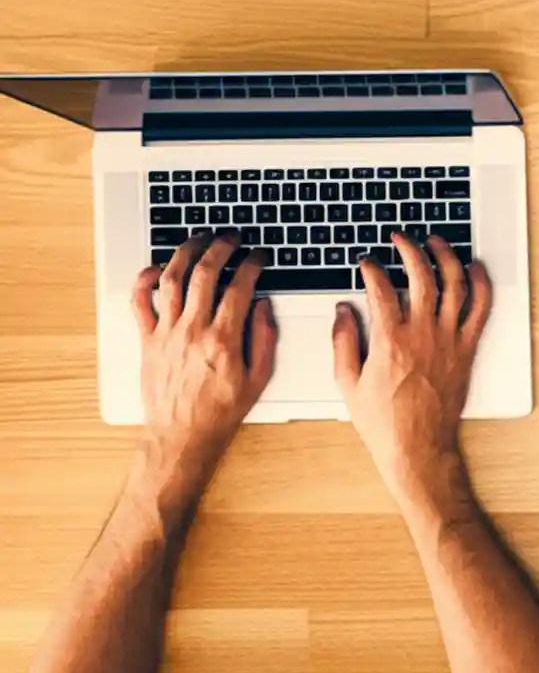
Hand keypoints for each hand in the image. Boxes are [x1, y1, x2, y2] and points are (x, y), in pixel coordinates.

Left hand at [131, 233, 276, 474]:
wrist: (183, 434)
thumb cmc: (220, 411)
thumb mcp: (258, 378)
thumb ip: (264, 338)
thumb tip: (262, 306)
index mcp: (224, 340)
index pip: (239, 288)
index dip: (251, 265)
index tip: (258, 257)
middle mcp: (193, 331)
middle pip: (205, 274)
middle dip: (221, 248)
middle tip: (230, 238)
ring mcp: (167, 333)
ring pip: (173, 279)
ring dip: (186, 252)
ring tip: (198, 239)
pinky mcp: (147, 340)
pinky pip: (140, 302)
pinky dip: (145, 280)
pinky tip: (158, 268)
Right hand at [332, 235, 491, 497]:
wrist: (418, 448)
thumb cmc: (385, 422)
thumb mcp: (348, 383)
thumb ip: (342, 342)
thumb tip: (343, 312)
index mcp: (390, 340)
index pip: (380, 288)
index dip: (371, 269)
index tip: (367, 263)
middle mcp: (422, 334)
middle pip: (420, 276)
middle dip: (408, 249)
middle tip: (400, 239)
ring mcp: (448, 340)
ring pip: (453, 284)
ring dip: (445, 256)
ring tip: (436, 242)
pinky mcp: (467, 349)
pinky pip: (480, 309)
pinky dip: (480, 284)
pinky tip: (473, 268)